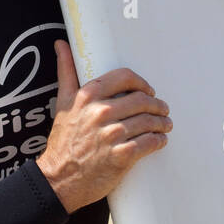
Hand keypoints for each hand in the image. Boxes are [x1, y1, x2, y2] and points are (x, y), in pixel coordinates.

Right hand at [37, 40, 170, 213]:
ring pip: (148, 121)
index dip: (141, 83)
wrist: (59, 179)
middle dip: (157, 105)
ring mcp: (112, 134)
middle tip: (162, 110)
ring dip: (161, 123)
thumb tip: (61, 44)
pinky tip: (159, 140)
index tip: (148, 91)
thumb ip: (65, 71)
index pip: (125, 77)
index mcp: (88, 96)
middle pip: (142, 100)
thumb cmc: (63, 141)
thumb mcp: (63, 103)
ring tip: (165, 125)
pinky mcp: (121, 156)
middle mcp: (101, 112)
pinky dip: (158, 141)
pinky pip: (149, 143)